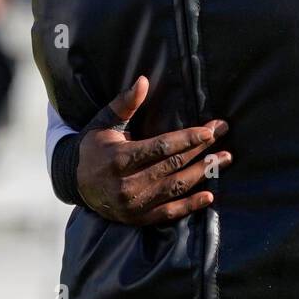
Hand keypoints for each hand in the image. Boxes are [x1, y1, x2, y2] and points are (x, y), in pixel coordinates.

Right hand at [76, 76, 231, 224]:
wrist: (73, 183)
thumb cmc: (94, 147)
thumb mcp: (103, 123)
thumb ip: (125, 104)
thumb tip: (143, 80)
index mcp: (118, 159)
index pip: (159, 148)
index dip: (186, 139)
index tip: (208, 130)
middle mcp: (126, 185)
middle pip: (172, 165)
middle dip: (201, 149)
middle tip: (222, 133)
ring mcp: (133, 204)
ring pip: (175, 187)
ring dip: (203, 173)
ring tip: (224, 159)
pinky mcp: (138, 218)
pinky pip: (168, 213)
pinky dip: (190, 206)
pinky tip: (209, 196)